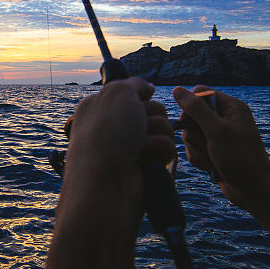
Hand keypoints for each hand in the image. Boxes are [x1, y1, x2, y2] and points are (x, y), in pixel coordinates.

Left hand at [62, 77, 175, 226]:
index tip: (138, 99)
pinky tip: (149, 158)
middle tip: (137, 127)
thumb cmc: (106, 136)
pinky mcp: (147, 165)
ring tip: (141, 146)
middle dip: (151, 114)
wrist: (106, 185)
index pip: (133, 92)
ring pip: (164, 127)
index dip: (139, 95)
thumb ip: (134, 83)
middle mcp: (116, 126)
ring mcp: (132, 146)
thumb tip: (148, 88)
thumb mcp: (118, 94)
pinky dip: (161, 150)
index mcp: (102, 107)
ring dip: (158, 132)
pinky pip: (167, 148)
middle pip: (153, 108)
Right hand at [173, 85, 269, 213]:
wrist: (253, 190)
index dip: (191, 106)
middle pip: (192, 116)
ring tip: (213, 158)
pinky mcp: (213, 151)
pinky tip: (211, 166)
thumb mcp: (217, 130)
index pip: (201, 93)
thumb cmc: (240, 158)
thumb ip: (196, 109)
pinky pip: (194, 149)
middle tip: (209, 144)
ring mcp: (219, 136)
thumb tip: (177, 90)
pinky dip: (199, 158)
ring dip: (197, 149)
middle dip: (195, 134)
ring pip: (190, 135)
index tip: (191, 121)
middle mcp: (225, 119)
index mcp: (231, 107)